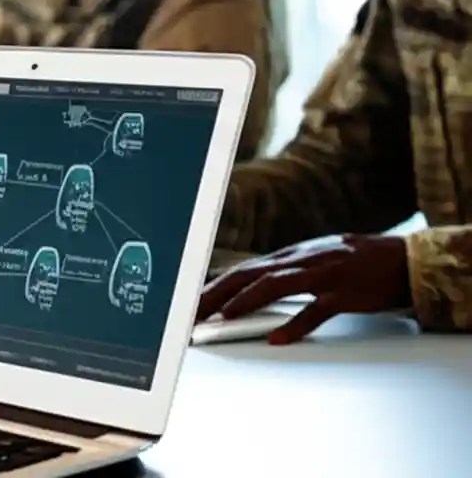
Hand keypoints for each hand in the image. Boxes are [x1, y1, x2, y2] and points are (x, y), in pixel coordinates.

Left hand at [196, 235, 411, 344]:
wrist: (403, 259)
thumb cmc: (356, 260)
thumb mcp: (313, 259)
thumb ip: (283, 270)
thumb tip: (250, 284)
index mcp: (290, 255)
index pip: (242, 269)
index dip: (214, 285)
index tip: (190, 301)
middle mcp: (301, 261)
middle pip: (248, 275)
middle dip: (216, 294)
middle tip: (191, 313)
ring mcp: (322, 275)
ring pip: (275, 285)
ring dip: (245, 301)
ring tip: (222, 318)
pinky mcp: (344, 293)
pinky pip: (316, 310)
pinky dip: (296, 325)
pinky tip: (278, 338)